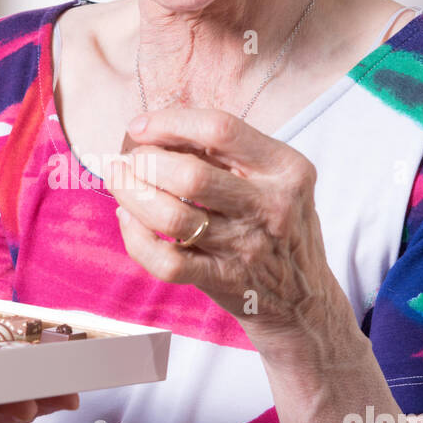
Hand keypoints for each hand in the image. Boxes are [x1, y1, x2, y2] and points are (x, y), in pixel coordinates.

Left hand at [105, 107, 351, 359]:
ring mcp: (246, 247)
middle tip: (130, 160)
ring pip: (171, 216)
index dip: (170, 123)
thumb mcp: (277, 181)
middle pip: (190, 175)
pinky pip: (165, 260)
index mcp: (285, 168)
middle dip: (145, 162)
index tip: (140, 126)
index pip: (220, 130)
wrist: (303, 299)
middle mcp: (270, 205)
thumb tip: (157, 132)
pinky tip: (130, 220)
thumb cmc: (278, 228)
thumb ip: (229, 154)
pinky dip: (136, 237)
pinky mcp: (223, 280)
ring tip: (120, 180)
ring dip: (132, 194)